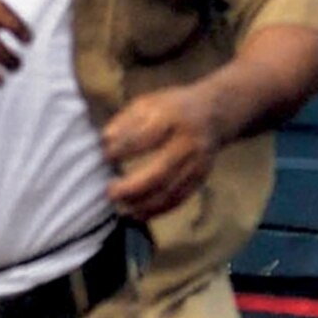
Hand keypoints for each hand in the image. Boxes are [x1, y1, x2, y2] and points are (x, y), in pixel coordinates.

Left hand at [102, 83, 228, 220]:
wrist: (213, 114)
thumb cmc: (172, 108)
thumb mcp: (147, 103)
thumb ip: (125, 121)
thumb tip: (104, 142)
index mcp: (172, 119)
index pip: (145, 138)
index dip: (123, 149)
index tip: (104, 156)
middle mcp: (188, 143)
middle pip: (161, 172)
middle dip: (133, 186)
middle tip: (110, 191)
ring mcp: (197, 164)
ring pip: (170, 191)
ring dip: (143, 203)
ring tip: (121, 206)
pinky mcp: (200, 179)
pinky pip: (179, 199)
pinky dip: (157, 210)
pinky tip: (138, 213)